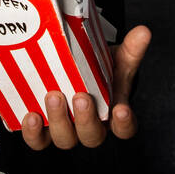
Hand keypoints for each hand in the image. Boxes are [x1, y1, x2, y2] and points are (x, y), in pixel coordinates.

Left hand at [21, 24, 150, 149]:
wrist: (72, 70)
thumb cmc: (99, 71)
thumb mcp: (116, 59)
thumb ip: (131, 49)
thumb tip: (143, 32)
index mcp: (112, 114)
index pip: (124, 129)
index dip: (124, 124)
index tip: (121, 109)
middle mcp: (89, 127)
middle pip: (92, 136)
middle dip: (86, 119)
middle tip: (81, 97)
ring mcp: (66, 130)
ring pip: (65, 139)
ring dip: (59, 121)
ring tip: (53, 97)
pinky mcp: (43, 130)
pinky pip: (38, 141)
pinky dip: (33, 133)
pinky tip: (31, 116)